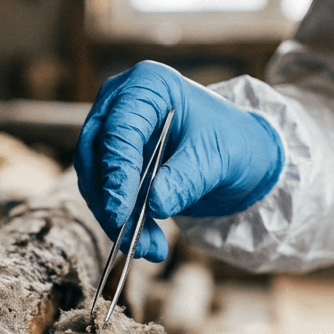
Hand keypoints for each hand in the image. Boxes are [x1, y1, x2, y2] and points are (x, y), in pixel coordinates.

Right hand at [75, 61, 284, 261]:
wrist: (238, 152)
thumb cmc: (232, 142)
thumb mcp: (217, 159)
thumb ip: (186, 178)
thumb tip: (153, 204)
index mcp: (148, 85)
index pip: (118, 130)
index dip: (116, 174)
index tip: (120, 213)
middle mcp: (121, 101)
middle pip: (96, 153)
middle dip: (111, 201)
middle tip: (130, 238)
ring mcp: (112, 128)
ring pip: (95, 178)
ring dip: (115, 218)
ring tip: (148, 248)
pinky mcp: (112, 158)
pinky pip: (105, 192)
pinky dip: (121, 219)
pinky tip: (146, 242)